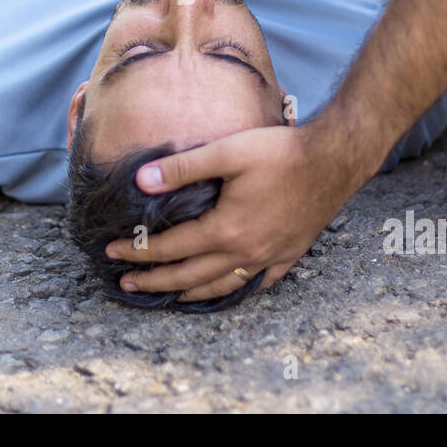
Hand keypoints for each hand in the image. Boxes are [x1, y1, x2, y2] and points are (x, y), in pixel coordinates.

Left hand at [103, 123, 361, 301]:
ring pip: (220, 287)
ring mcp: (268, 258)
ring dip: (187, 292)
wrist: (335, 159)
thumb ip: (182, 167)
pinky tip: (223, 290)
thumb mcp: (228, 151)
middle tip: (125, 282)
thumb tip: (140, 180)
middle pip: (189, 276)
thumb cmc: (281, 151)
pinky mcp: (288, 255)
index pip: (171, 247)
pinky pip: (255, 285)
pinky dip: (232, 291)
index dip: (138, 251)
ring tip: (165, 296)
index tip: (112, 251)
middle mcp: (245, 252)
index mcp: (225, 229)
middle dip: (154, 280)